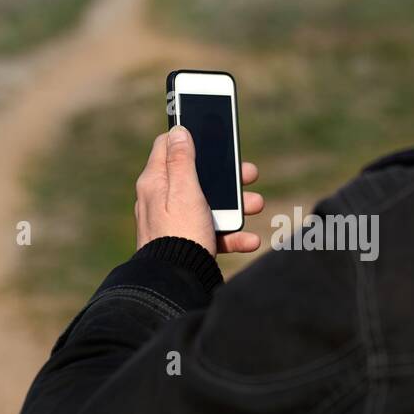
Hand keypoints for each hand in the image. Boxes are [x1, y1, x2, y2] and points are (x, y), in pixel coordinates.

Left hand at [134, 125, 263, 255]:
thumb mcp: (184, 190)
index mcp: (156, 183)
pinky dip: (233, 235)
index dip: (189, 137)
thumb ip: (182, 159)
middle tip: (249, 173)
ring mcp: (176, 223)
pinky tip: (250, 239)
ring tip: (257, 206)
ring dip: (237, 206)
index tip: (210, 134)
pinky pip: (213, 234)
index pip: (167, 146)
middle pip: (197, 177)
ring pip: (210, 206)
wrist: (176, 283)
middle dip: (227, 176)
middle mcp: (162, 201)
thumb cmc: (179, 234)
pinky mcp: (189, 244)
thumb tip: (178, 130)